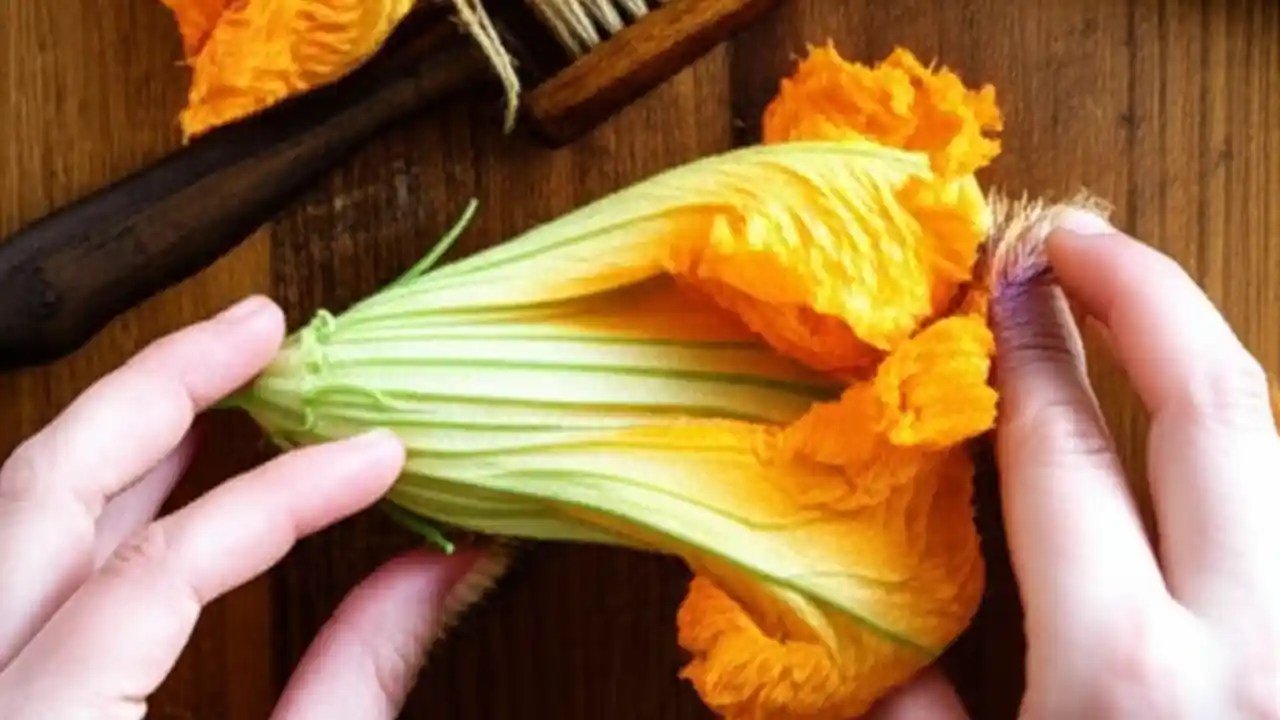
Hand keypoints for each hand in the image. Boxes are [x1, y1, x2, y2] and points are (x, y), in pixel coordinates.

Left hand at [0, 297, 484, 718]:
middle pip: (51, 488)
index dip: (283, 494)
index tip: (373, 456)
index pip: (162, 565)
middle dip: (162, 386)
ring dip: (122, 426)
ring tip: (214, 374)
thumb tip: (442, 569)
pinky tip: (150, 470)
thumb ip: (352, 679)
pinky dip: (89, 491)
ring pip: (16, 504)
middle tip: (259, 329)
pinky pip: (15, 547)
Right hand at [994, 212, 1278, 717]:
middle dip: (1145, 291)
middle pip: (1212, 404)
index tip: (1004, 286)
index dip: (1027, 353)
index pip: (1064, 454)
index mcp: (1127, 672)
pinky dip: (1242, 464)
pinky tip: (1195, 458)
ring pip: (1276, 451)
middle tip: (1080, 240)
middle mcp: (1250, 642)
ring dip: (1205, 372)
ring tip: (1140, 328)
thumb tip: (890, 654)